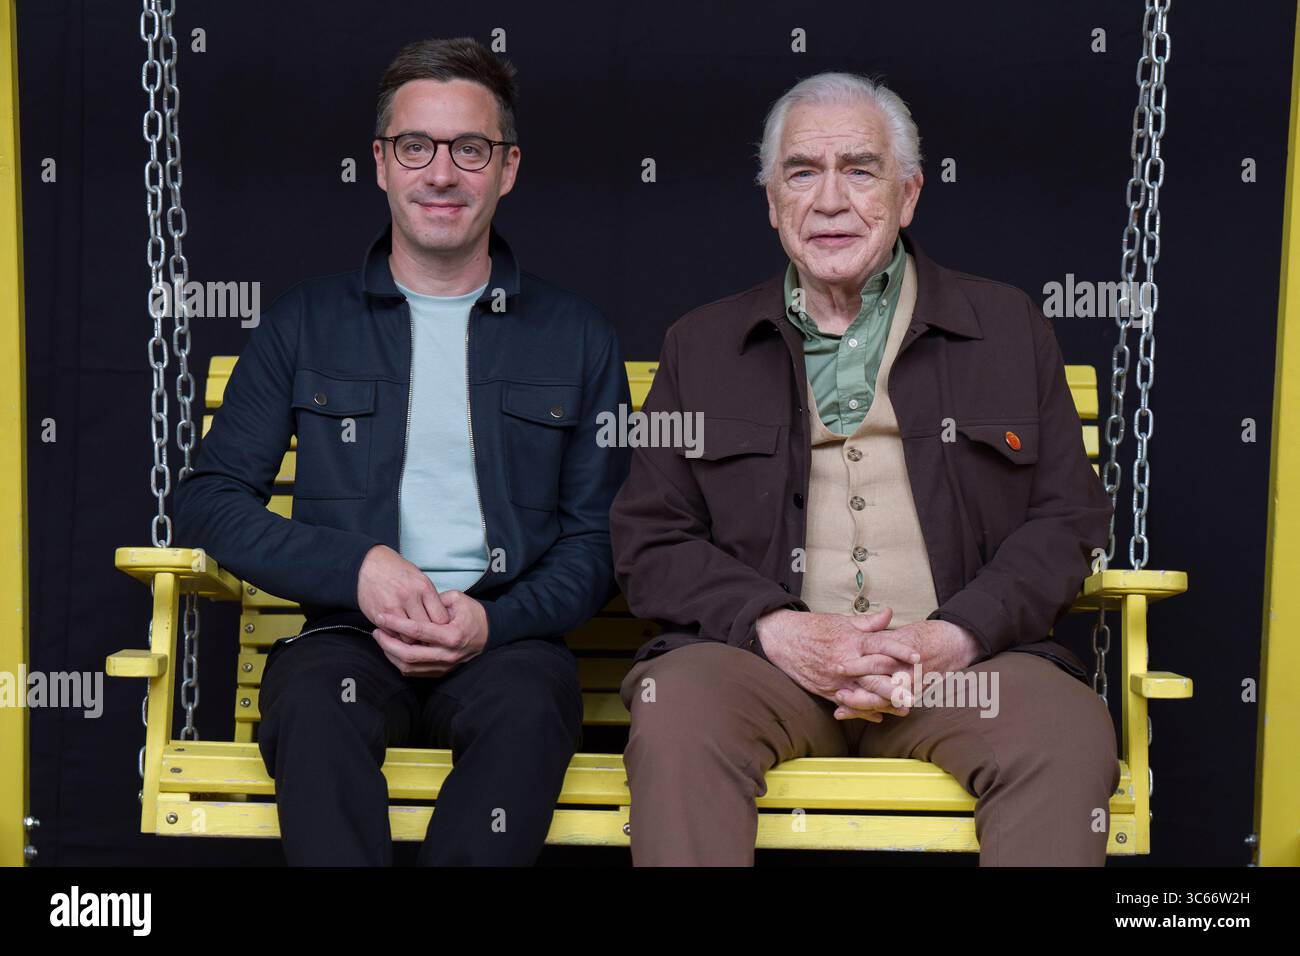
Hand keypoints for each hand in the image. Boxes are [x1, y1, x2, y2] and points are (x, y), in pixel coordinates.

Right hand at [356, 544, 449, 630]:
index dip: (442, 628)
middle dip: (428, 637)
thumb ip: (431, 600)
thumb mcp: (420, 579)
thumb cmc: (398, 572)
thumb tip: (442, 622)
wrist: (370, 564)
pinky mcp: (379, 615)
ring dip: (411, 639)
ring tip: (412, 636)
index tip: (441, 631)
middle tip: (428, 640)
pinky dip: (397, 637)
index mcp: (423, 587)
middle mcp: (409, 597)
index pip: (441, 618)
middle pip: (426, 630)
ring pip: (409, 637)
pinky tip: (398, 631)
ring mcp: (393, 607)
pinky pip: (392, 635)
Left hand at [372, 590, 488, 677]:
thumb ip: (434, 601)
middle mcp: (448, 654)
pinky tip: (393, 651)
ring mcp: (445, 666)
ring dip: (391, 654)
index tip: (381, 616)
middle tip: (376, 631)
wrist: (489, 634)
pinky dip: (400, 663)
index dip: (396, 623)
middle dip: (388, 643)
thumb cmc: (472, 614)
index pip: (418, 631)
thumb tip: (411, 605)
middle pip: (409, 654)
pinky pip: (415, 673)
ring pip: (409, 667)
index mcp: (452, 635)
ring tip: (382, 640)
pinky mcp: (442, 671)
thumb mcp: (457, 598)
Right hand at [756, 607, 919, 721]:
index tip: (917, 656)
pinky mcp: (826, 690)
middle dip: (896, 685)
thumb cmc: (814, 628)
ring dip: (884, 703)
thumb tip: (890, 614)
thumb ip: (868, 622)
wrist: (783, 639)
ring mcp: (835, 678)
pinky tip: (878, 717)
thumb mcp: (841, 621)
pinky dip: (863, 711)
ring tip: (903, 709)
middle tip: (916, 693)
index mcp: (851, 640)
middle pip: (875, 674)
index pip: (880, 644)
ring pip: (863, 693)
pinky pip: (847, 703)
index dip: (900, 649)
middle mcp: (845, 660)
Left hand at [834, 616, 982, 717]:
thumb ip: (880, 635)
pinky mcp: (919, 694)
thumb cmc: (927, 635)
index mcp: (900, 650)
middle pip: (879, 683)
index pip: (875, 658)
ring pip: (886, 700)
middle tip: (837, 694)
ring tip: (842, 710)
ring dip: (863, 706)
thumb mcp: (902, 632)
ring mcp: (913, 684)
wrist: (959, 643)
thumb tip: (857, 638)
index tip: (837, 666)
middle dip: (857, 691)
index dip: (856, 664)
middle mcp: (906, 669)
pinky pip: (895, 706)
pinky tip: (864, 717)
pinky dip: (878, 711)